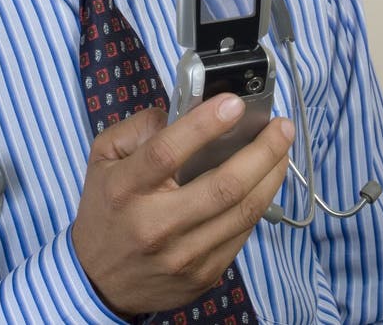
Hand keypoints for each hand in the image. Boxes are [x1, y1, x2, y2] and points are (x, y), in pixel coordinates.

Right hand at [72, 94, 293, 316]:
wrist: (99, 279)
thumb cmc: (106, 208)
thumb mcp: (104, 156)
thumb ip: (139, 127)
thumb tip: (185, 111)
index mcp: (126, 188)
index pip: (167, 153)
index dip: (204, 125)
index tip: (234, 103)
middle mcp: (156, 225)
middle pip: (222, 187)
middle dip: (262, 152)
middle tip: (281, 126)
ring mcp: (183, 255)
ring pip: (242, 211)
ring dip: (271, 175)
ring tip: (283, 148)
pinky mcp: (203, 274)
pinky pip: (242, 233)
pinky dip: (259, 202)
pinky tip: (265, 180)